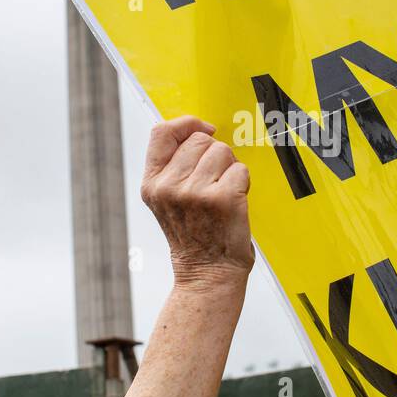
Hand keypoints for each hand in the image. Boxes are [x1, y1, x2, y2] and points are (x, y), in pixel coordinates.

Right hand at [141, 116, 253, 290]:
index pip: (162, 132)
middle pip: (200, 140)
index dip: (186, 123)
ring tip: (222, 193)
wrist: (207, 273)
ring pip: (223, 151)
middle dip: (214, 154)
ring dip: (229, 168)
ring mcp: (196, 193)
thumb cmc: (193, 236)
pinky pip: (241, 170)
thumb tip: (197, 130)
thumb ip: (173, 167)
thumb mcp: (166, 200)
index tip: (205, 128)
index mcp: (153, 184)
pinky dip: (243, 183)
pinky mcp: (223, 199)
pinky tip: (233, 203)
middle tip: (214, 182)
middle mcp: (170, 187)